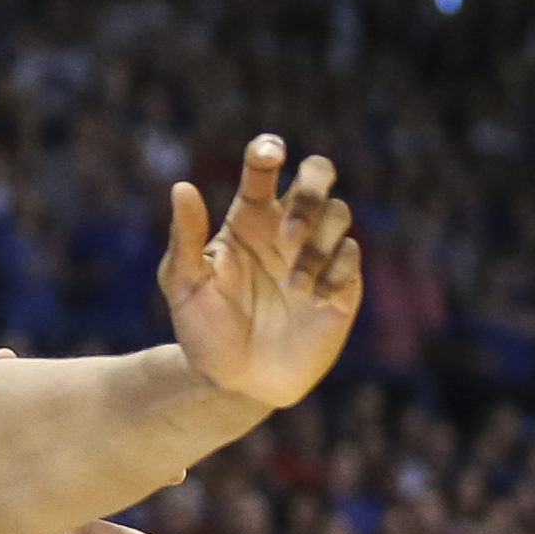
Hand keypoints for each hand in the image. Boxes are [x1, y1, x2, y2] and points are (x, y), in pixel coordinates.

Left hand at [159, 135, 360, 409]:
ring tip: (290, 287)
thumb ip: (185, 237)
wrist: (233, 382)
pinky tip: (312, 299)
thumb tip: (182, 186)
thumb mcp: (185, 284)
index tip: (268, 152)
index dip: (268, 151)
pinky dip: (335, 272)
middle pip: (318, 175)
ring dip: (317, 246)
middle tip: (290, 229)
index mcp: (247, 220)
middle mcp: (286, 229)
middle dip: (313, 187)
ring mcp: (317, 255)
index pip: (262, 171)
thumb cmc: (203, 330)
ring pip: (339, 214)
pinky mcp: (342, 285)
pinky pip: (352, 257)